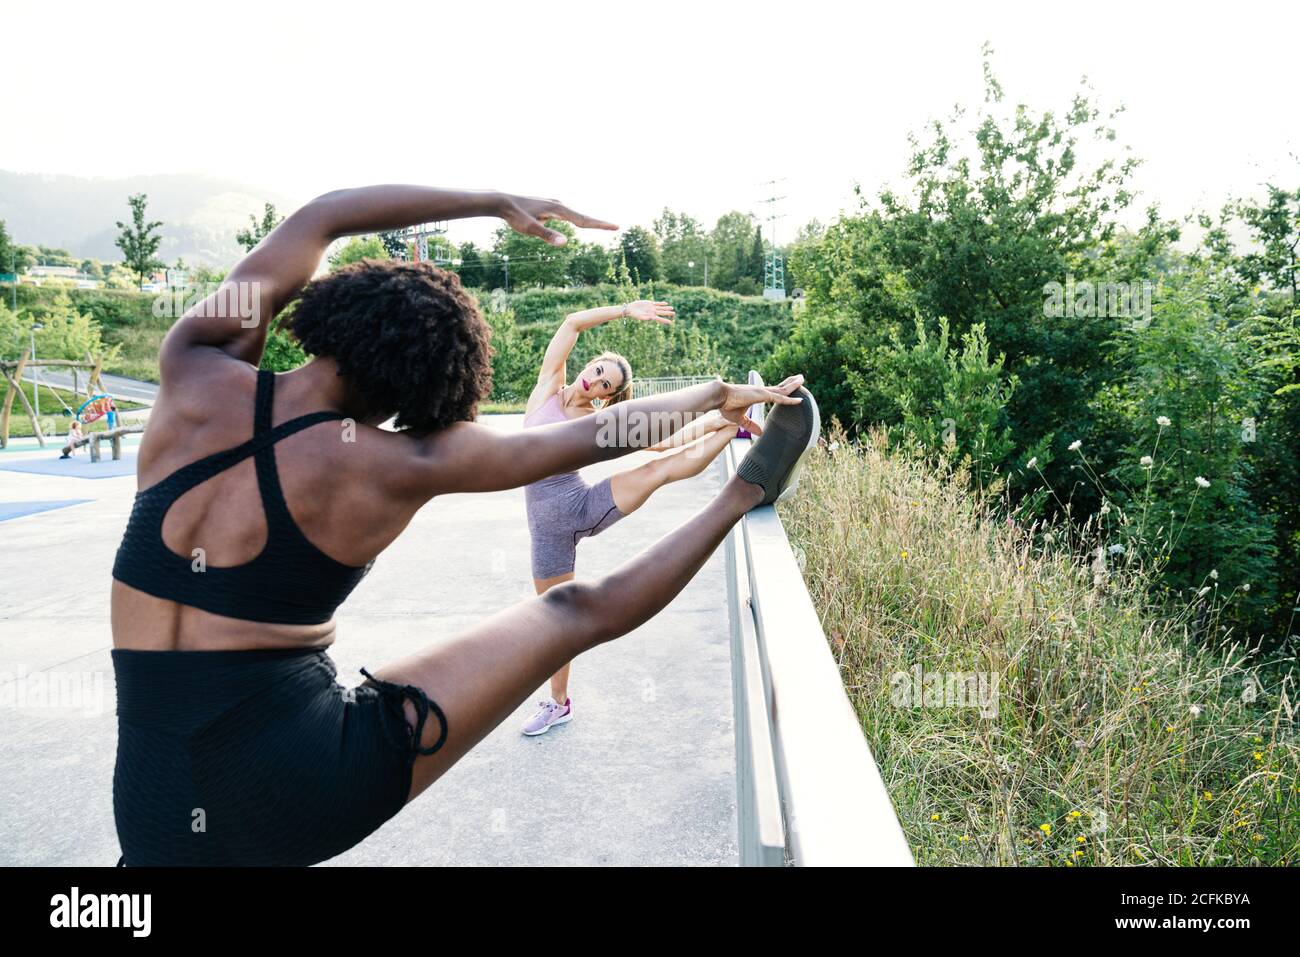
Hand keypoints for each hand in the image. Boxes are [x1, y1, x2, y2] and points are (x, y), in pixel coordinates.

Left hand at [498, 193, 617, 245]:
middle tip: (615, 226)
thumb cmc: (515, 216)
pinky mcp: (547, 208)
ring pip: (574, 215)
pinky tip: (576, 222)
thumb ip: (548, 235)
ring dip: (588, 221)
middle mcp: (558, 205)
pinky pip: (566, 215)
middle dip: (598, 223)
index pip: (583, 220)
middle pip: (582, 217)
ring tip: (602, 225)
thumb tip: (565, 243)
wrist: (501, 201)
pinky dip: (576, 220)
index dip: (600, 225)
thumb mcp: (530, 229)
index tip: (615, 226)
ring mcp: (553, 205)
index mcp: (558, 209)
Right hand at [624, 300, 674, 324]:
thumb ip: (645, 318)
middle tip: (674, 314)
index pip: (660, 319)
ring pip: (661, 308)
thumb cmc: (634, 315)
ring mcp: (652, 308)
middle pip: (662, 313)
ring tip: (672, 308)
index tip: (670, 323)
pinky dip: (661, 303)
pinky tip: (666, 303)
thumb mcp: (639, 317)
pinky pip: (657, 303)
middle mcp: (652, 312)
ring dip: (666, 308)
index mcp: (651, 316)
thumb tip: (651, 318)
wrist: (630, 309)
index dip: (665, 320)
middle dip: (668, 313)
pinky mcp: (649, 303)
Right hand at [718, 375, 803, 433]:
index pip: (772, 391)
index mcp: (756, 394)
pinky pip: (780, 398)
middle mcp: (761, 391)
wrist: (719, 396)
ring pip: (783, 389)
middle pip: (780, 387)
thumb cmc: (726, 405)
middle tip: (800, 378)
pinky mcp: (762, 395)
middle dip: (790, 383)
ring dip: (794, 385)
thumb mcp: (740, 419)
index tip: (789, 387)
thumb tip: (760, 433)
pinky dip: (790, 400)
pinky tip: (799, 400)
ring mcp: (763, 392)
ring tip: (802, 379)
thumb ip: (750, 425)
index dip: (782, 390)